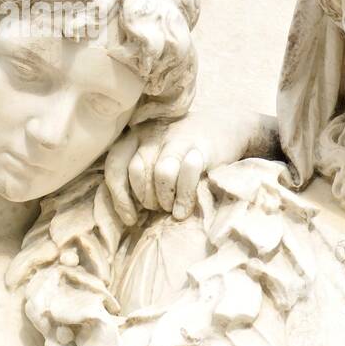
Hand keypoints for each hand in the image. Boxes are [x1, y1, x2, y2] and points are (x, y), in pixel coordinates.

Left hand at [106, 108, 271, 222]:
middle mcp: (153, 133)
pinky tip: (183, 210)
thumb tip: (125, 212)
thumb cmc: (184, 151)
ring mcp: (178, 138)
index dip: (120, 197)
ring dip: (164, 198)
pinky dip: (184, 197)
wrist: (228, 128)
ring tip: (171, 208)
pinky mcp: (201, 146)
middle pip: (136, 172)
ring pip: (161, 174)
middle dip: (145, 198)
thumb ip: (139, 172)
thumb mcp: (156, 154)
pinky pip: (187, 173)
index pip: (116, 166)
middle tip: (158, 208)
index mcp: (136, 136)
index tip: (130, 218)